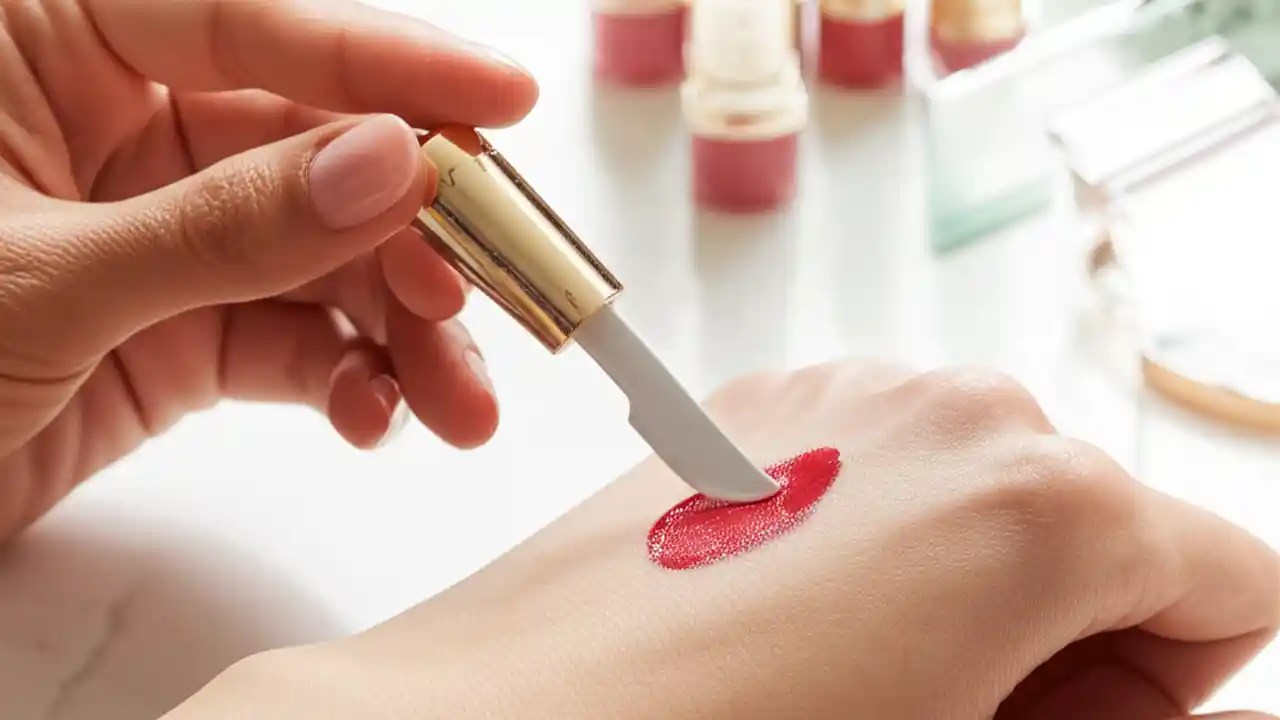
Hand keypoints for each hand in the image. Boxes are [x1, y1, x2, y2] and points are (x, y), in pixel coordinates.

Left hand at [0, 0, 537, 540]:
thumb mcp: (42, 278)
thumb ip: (224, 223)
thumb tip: (385, 169)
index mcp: (51, 45)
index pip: (250, 24)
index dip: (388, 65)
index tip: (499, 103)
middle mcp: (120, 129)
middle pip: (319, 154)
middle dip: (418, 235)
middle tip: (498, 290)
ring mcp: (163, 234)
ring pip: (326, 261)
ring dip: (406, 333)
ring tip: (458, 402)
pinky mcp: (183, 330)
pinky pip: (295, 339)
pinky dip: (348, 380)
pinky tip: (374, 415)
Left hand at [165, 362, 1279, 718]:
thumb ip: (1089, 718)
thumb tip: (1120, 696)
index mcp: (1042, 503)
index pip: (1227, 582)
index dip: (1168, 683)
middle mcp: (951, 412)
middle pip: (1105, 529)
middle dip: (1067, 637)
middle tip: (943, 714)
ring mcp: (846, 393)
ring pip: (990, 493)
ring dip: (970, 588)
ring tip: (853, 678)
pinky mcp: (761, 411)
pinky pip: (887, 471)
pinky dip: (883, 543)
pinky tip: (791, 624)